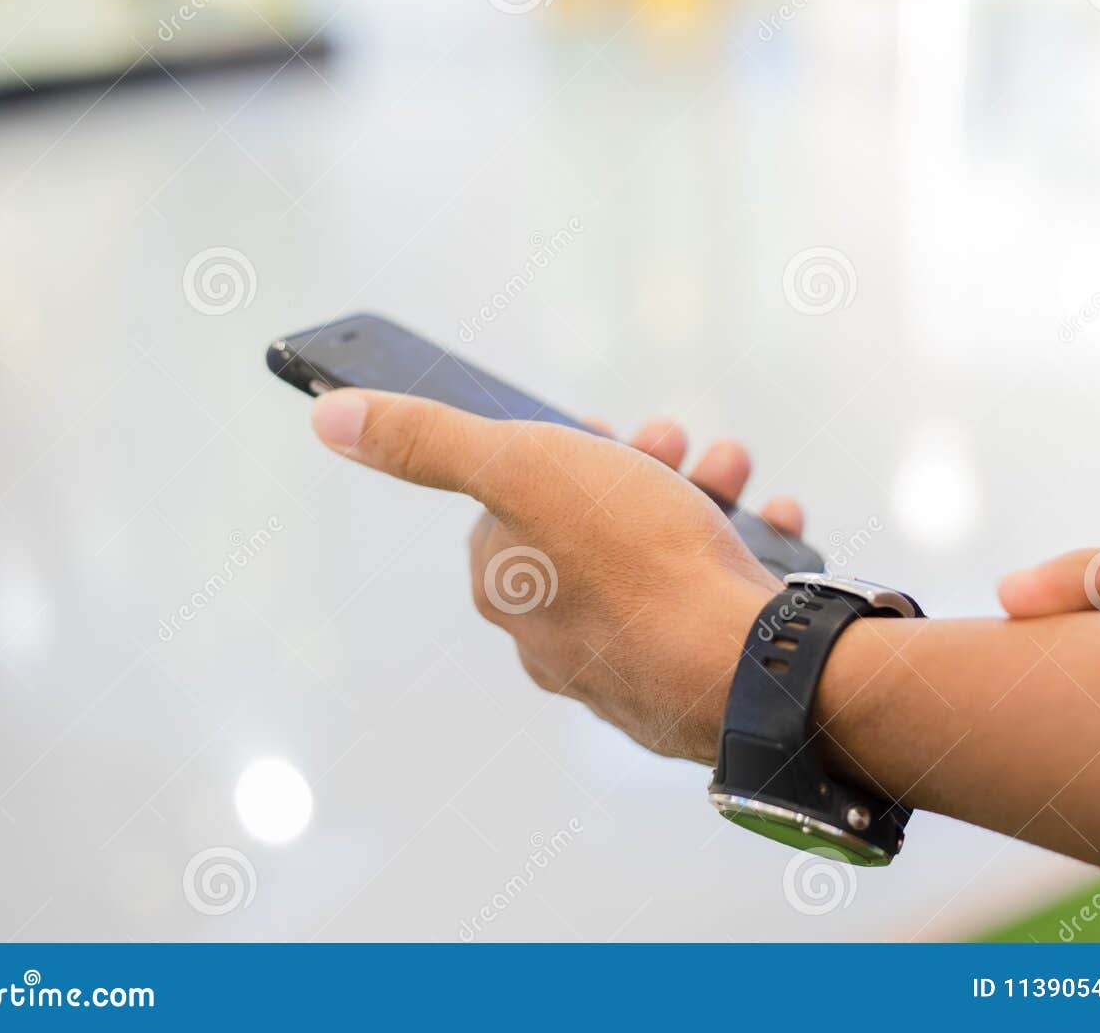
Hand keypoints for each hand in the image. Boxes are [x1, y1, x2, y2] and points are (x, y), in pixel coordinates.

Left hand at [310, 389, 803, 762]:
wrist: (747, 667)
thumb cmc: (632, 561)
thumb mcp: (522, 468)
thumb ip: (427, 441)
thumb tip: (327, 416)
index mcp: (506, 586)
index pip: (508, 501)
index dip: (557, 449)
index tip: (602, 425)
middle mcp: (555, 636)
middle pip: (586, 525)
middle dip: (635, 467)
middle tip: (675, 439)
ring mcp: (627, 665)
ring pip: (653, 562)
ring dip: (694, 498)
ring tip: (731, 467)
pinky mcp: (693, 682)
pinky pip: (708, 605)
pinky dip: (736, 555)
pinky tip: (772, 524)